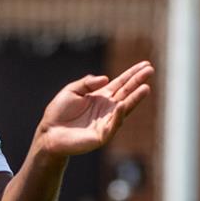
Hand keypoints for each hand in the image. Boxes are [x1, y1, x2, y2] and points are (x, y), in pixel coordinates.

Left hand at [32, 61, 154, 157]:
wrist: (49, 133)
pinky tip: (123, 105)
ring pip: (124, 109)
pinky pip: (113, 125)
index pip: (121, 83)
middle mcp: (107, 108)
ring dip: (134, 99)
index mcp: (101, 96)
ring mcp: (106, 122)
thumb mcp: (72, 91)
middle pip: (126, 93)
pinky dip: (118, 116)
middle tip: (150, 70)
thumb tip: (106, 78)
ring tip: (145, 88)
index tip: (145, 64)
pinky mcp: (101, 135)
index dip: (132, 74)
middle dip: (138, 82)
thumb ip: (87, 83)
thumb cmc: (59, 112)